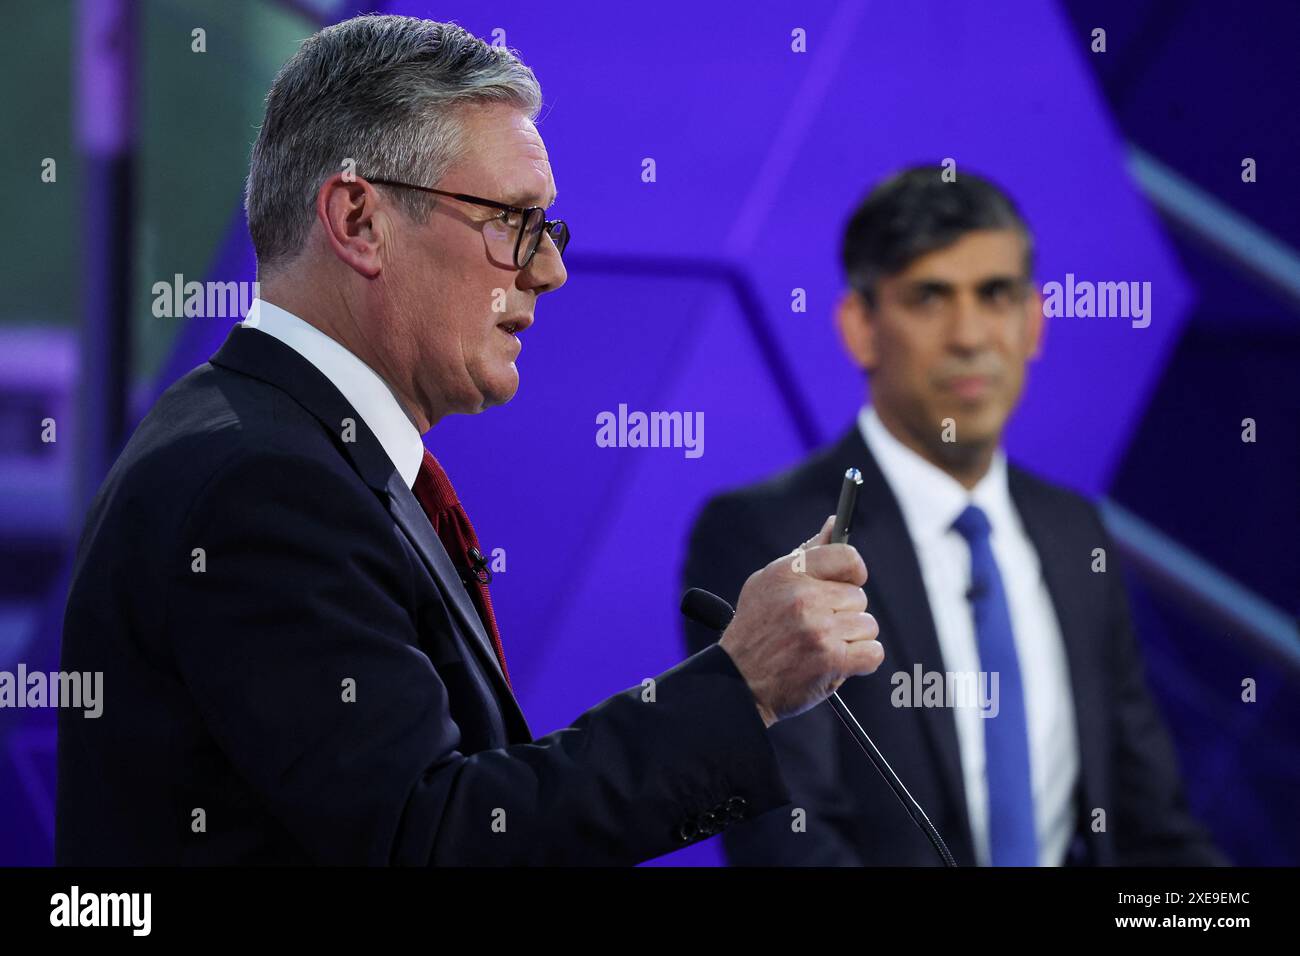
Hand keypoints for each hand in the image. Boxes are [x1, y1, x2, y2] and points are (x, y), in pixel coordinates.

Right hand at [719, 515, 882, 726]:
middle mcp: (804, 598)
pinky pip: (873, 653)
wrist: (737, 682)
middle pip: (858, 597)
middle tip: (817, 627)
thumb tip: (832, 523)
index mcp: (788, 573)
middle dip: (844, 614)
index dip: (853, 572)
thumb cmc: (756, 630)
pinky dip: (860, 661)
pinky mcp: (831, 659)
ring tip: (820, 647)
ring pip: (867, 625)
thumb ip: (805, 554)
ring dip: (850, 640)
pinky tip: (836, 663)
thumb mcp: (769, 583)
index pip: (846, 556)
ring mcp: (819, 629)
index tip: (848, 583)